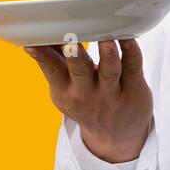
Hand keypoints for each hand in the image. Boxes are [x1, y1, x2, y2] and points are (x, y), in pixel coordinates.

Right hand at [24, 38, 152, 162]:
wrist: (115, 136)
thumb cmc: (86, 102)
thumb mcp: (64, 89)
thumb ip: (54, 62)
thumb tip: (36, 34)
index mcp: (66, 91)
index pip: (53, 71)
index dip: (43, 57)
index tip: (34, 42)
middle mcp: (88, 93)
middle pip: (80, 72)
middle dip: (75, 57)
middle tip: (71, 42)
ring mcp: (112, 91)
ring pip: (110, 71)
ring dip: (108, 55)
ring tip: (105, 41)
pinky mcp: (134, 87)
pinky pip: (133, 66)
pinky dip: (132, 51)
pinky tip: (128, 37)